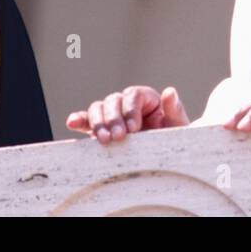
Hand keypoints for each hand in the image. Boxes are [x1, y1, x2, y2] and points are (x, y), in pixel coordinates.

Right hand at [66, 85, 189, 143]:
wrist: (166, 160)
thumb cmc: (174, 142)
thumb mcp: (178, 128)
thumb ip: (175, 111)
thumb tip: (170, 91)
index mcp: (146, 99)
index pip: (134, 95)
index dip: (131, 109)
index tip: (134, 128)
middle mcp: (127, 104)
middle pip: (114, 100)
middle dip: (114, 118)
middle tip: (118, 137)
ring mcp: (113, 116)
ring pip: (99, 108)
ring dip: (98, 122)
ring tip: (103, 139)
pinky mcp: (101, 129)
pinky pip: (87, 121)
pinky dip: (79, 120)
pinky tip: (72, 123)